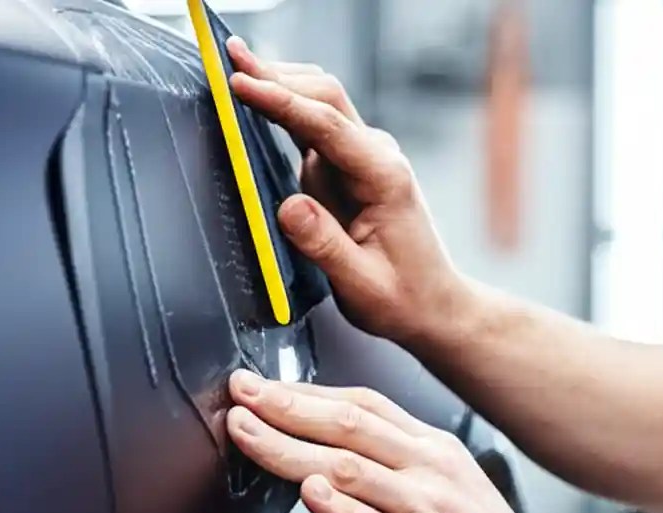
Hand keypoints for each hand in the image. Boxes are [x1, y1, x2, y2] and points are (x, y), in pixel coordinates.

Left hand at [225, 369, 573, 512]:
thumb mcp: (451, 486)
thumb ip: (399, 463)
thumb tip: (337, 446)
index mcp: (434, 450)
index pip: (362, 403)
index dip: (306, 391)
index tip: (264, 386)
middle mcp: (430, 471)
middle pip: (347, 424)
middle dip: (285, 405)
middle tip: (243, 393)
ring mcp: (426, 510)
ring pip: (346, 466)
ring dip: (288, 446)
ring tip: (247, 433)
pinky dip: (335, 505)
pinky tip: (307, 491)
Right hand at [227, 39, 467, 346]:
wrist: (433, 305)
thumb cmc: (402, 298)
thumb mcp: (361, 284)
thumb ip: (324, 245)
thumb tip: (288, 206)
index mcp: (383, 177)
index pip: (324, 125)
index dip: (279, 100)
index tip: (240, 83)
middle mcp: (376, 156)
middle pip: (323, 97)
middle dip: (275, 74)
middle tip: (229, 57)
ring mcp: (363, 158)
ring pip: (318, 104)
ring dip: (279, 84)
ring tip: (236, 68)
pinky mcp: (349, 168)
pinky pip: (314, 128)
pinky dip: (285, 108)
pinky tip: (261, 96)